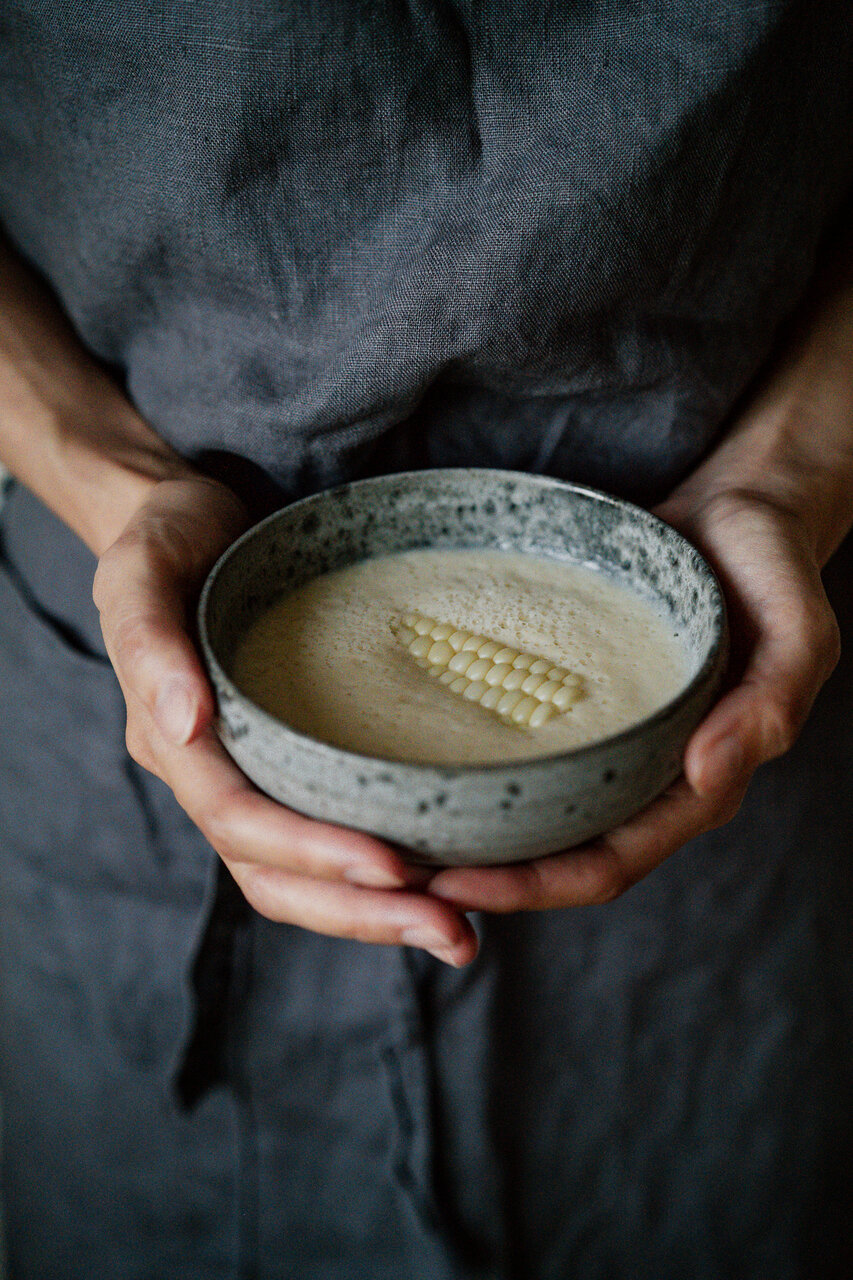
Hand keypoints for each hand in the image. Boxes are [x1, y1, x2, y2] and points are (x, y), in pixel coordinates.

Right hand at [93, 475, 477, 965]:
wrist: (189, 524)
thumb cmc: (167, 538)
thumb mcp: (143, 567)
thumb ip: (149, 641)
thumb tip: (184, 724)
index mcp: (170, 738)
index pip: (237, 818)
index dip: (310, 850)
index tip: (393, 866)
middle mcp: (207, 773)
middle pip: (273, 875)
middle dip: (359, 912)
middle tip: (452, 935)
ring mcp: (246, 777)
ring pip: (300, 878)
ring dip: (374, 915)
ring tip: (458, 936)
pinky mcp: (285, 767)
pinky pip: (322, 840)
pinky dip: (373, 878)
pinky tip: (439, 886)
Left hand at [427, 484, 840, 913]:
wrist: (740, 514)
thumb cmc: (774, 568)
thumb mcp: (801, 629)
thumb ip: (772, 702)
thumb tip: (708, 772)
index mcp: (698, 785)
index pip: (610, 864)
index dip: (534, 887)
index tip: (453, 885)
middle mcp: (647, 778)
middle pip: (557, 856)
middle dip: (482, 879)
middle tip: (393, 879)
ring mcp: (611, 745)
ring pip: (535, 815)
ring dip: (472, 836)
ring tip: (387, 840)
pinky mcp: (578, 706)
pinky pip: (525, 755)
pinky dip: (477, 774)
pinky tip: (419, 765)